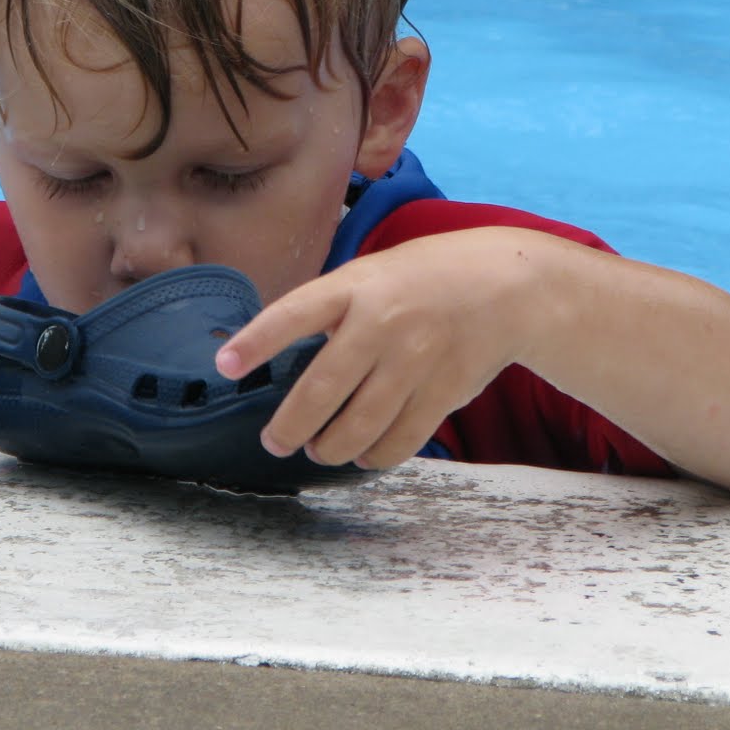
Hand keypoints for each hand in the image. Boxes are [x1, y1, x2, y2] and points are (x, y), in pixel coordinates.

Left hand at [215, 230, 546, 469]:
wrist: (505, 284)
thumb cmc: (419, 280)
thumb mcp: (369, 274)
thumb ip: (329, 310)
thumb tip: (273, 354)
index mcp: (355, 286)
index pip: (295, 312)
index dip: (257, 340)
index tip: (224, 366)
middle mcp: (383, 322)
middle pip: (324, 388)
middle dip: (291, 425)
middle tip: (275, 441)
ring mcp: (416, 360)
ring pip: (360, 423)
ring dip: (331, 446)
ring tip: (318, 449)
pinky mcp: (444, 391)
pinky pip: (400, 438)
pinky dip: (375, 455)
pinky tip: (362, 454)